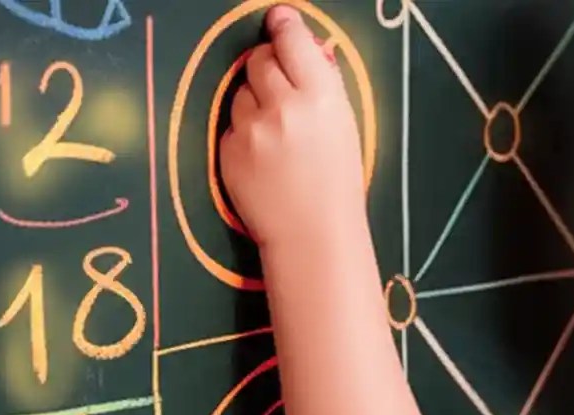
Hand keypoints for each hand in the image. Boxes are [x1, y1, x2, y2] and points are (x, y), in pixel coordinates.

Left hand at [220, 5, 366, 250]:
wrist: (313, 234)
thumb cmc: (336, 182)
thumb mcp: (344, 125)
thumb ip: (323, 86)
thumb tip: (305, 50)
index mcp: (321, 96)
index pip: (292, 41)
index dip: (283, 27)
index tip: (278, 21)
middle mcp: (284, 106)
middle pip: (260, 61)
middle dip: (267, 68)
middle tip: (280, 92)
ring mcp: (252, 129)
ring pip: (241, 93)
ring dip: (253, 103)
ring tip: (275, 136)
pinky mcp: (229, 150)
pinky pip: (231, 126)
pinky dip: (243, 134)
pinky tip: (263, 159)